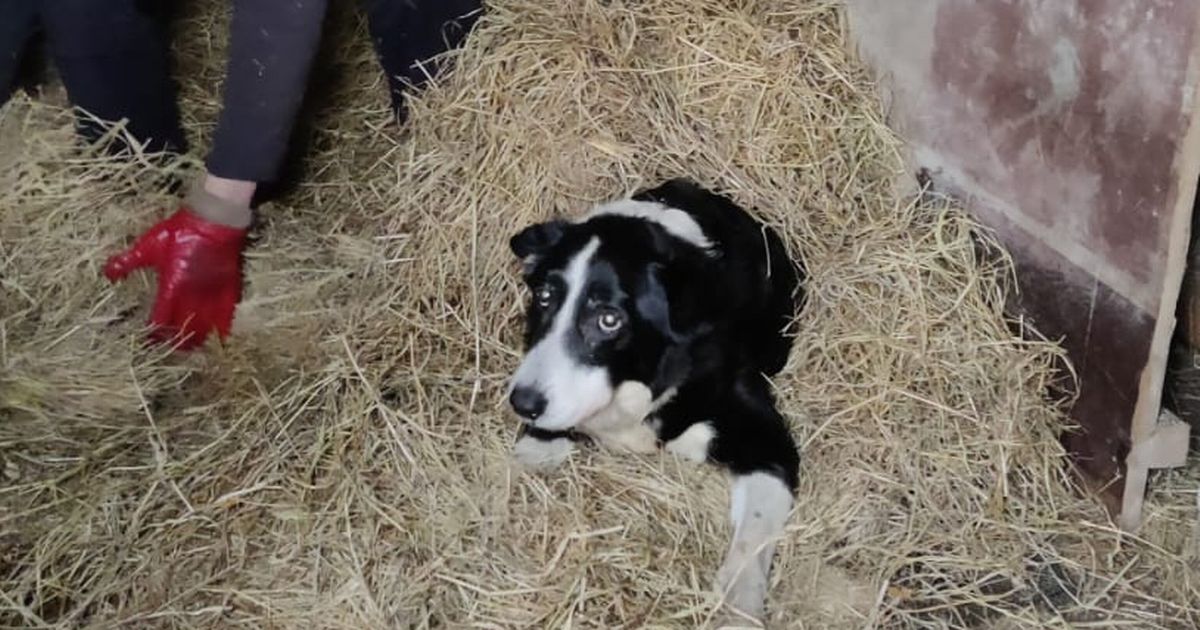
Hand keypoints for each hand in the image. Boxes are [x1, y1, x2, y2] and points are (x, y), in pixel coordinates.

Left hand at [104, 208, 246, 349]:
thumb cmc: (181, 231)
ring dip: (197, 339)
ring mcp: (213, 294)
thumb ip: (129, 262)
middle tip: (169, 348)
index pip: (161, 319)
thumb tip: (107, 274)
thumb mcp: (150, 244)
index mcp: (172, 286)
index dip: (154, 334)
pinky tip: (218, 337)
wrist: (214, 219)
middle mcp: (193, 295)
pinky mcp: (229, 289)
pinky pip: (227, 316)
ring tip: (191, 347)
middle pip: (184, 329)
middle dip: (176, 342)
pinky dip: (222, 329)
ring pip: (206, 327)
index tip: (149, 340)